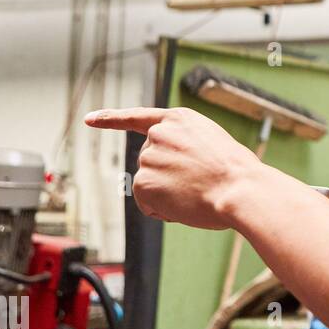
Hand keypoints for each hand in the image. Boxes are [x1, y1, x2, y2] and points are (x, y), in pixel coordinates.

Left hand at [84, 106, 264, 228]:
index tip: (89, 119)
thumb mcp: (212, 145)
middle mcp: (158, 134)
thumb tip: (170, 175)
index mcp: (179, 119)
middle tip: (200, 184)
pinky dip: (164, 211)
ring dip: (169, 195)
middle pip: (151, 163)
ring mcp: (148, 157)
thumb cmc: (237, 174)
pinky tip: (185, 205)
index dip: (110, 119)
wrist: (240, 190)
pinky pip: (148, 204)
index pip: (137, 117)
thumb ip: (185, 148)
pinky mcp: (142, 182)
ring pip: (151, 185)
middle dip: (168, 177)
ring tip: (197, 193)